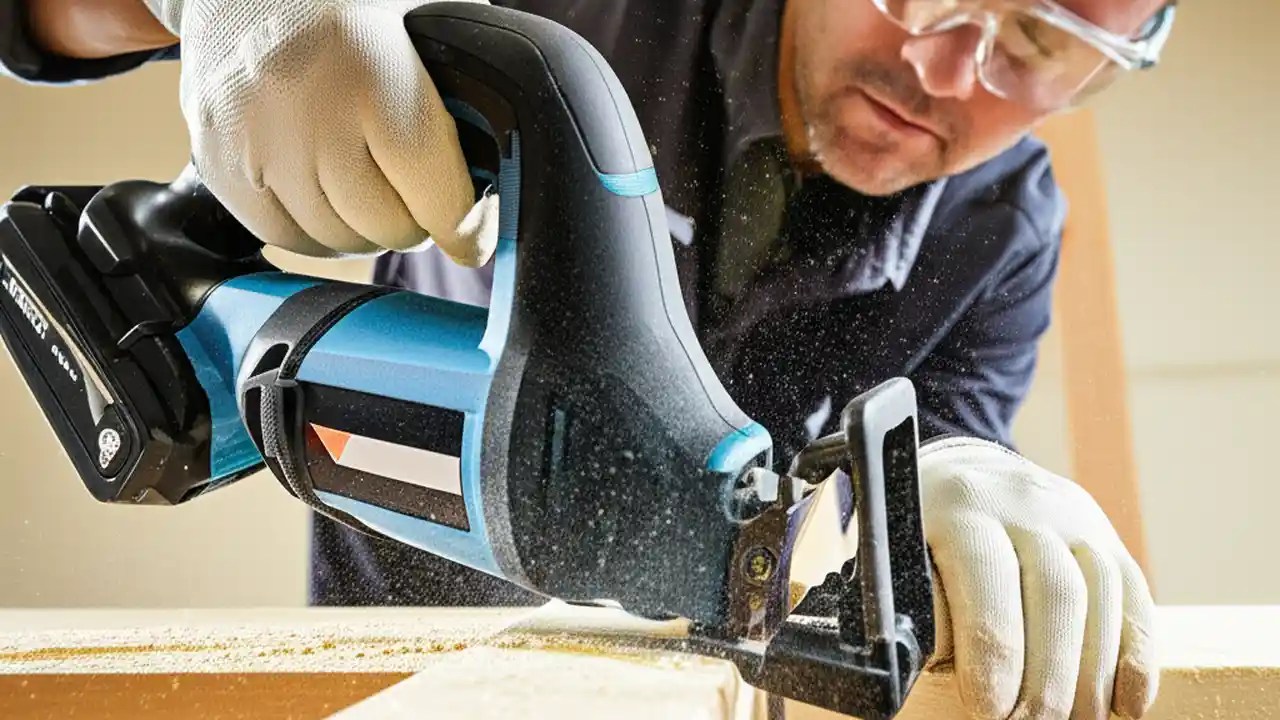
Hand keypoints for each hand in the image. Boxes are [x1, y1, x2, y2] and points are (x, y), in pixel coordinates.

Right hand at [143, 0, 497, 263]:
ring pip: (339, 241)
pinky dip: (318, 232)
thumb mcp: (428, 19)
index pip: (437, 198)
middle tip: (418, 195)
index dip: (466, 228)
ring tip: (373, 188)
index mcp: (375, 76)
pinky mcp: (218, 164)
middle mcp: (307, 114)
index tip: (474, 235)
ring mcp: (255, 144)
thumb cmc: (353, 0)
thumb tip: (500, 175)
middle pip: (389, 227)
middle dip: (416, 220)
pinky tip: (331, 197)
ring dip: (368, 229)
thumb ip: (470, 90)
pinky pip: (285, 237)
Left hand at [919, 436, 1156, 718]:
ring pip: (1100, 598)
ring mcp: (1073, 517)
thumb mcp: (897, 557)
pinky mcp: (1108, 539)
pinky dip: (1136, 658)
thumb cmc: (917, 535)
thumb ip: (917, 604)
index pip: (988, 583)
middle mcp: (1023, 503)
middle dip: (1047, 677)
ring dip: (1092, 676)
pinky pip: (1135, 598)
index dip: (993, 656)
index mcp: (959, 505)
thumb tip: (934, 661)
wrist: (960, 471)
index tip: (987, 709)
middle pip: (1055, 594)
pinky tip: (1125, 705)